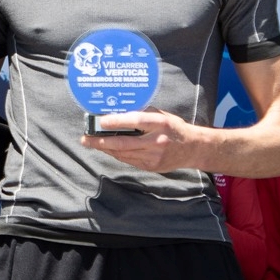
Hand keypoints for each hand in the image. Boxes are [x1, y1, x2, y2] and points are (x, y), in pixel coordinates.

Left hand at [80, 109, 202, 173]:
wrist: (193, 149)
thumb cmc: (174, 128)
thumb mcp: (162, 115)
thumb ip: (143, 114)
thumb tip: (118, 113)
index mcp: (160, 124)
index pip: (136, 121)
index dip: (117, 121)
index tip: (101, 121)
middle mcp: (157, 141)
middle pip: (125, 143)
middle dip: (102, 141)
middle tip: (86, 139)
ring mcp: (154, 157)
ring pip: (123, 154)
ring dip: (105, 149)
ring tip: (91, 143)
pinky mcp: (151, 167)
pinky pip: (129, 160)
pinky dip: (116, 154)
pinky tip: (107, 149)